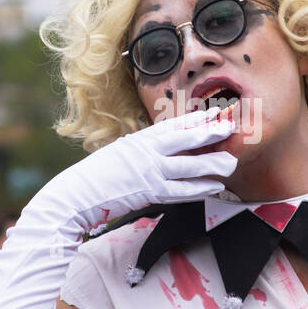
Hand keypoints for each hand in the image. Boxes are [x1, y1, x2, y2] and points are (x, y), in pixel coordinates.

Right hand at [59, 104, 238, 232]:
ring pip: (188, 167)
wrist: (77, 195)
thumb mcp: (122, 154)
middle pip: (184, 139)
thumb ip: (145, 150)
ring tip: (230, 163)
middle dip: (208, 133)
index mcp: (139, 140)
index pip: (172, 125)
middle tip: (228, 128)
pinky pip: (181, 191)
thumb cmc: (99, 176)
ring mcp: (149, 172)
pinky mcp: (150, 193)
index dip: (195, 119)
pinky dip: (199, 188)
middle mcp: (146, 152)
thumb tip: (166, 150)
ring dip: (211, 164)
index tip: (213, 113)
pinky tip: (214, 186)